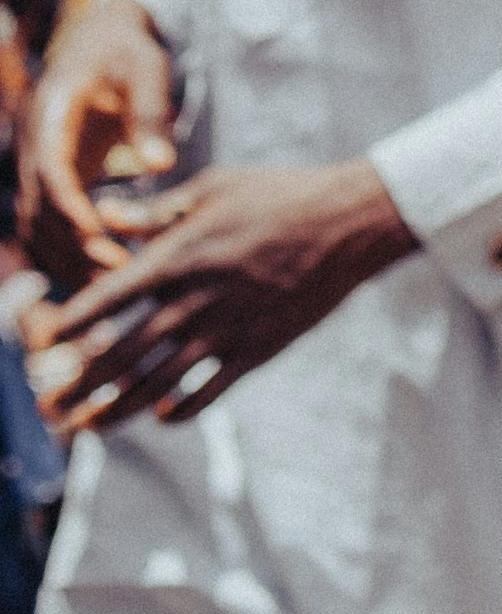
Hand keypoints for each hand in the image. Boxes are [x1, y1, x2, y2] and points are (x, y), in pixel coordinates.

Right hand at [21, 0, 177, 290]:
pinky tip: (100, 271)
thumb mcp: (145, 68)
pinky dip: (64, 252)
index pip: (50, 171)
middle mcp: (33, 145)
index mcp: (49, 114)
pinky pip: (45, 226)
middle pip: (38, 210)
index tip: (101, 240)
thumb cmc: (127, 51)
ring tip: (112, 282)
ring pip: (35, 227)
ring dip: (66, 258)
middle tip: (120, 272)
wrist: (101, 40)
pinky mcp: (51, 180)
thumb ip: (151, 113)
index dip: (70, 210)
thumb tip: (160, 166)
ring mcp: (37, 165)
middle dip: (73, 246)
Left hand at [24, 159, 413, 432]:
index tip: (40, 340)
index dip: (68, 322)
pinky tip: (162, 417)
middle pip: (121, 353)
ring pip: (158, 383)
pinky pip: (209, 391)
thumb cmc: (280, 194)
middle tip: (50, 406)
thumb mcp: (214, 187)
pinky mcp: (257, 350)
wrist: (349, 222)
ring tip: (89, 427)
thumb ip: (156, 210)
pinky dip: (181, 409)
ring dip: (117, 409)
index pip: (107, 298)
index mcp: (180, 256)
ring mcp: (226, 330)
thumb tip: (106, 215)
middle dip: (79, 384)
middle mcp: (195, 301)